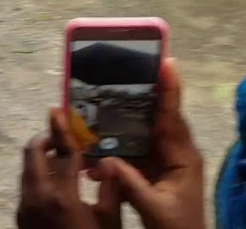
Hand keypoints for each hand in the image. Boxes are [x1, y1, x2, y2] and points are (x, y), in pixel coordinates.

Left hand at [17, 108, 121, 228]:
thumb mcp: (110, 221)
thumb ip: (110, 188)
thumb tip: (109, 162)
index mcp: (61, 196)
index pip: (61, 154)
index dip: (63, 131)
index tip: (58, 110)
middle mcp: (36, 197)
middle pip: (32, 154)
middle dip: (47, 141)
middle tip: (63, 138)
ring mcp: (24, 208)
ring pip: (27, 170)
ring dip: (42, 160)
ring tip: (64, 161)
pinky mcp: (21, 217)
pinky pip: (27, 188)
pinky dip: (40, 178)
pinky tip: (59, 185)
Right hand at [95, 59, 205, 228]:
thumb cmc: (175, 228)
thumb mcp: (154, 209)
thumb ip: (130, 183)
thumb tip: (105, 160)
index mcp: (183, 158)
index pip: (174, 117)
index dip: (170, 89)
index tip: (166, 62)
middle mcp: (174, 152)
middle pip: (155, 116)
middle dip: (138, 94)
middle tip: (120, 70)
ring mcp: (162, 160)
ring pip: (138, 131)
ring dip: (116, 122)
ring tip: (95, 104)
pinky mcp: (149, 170)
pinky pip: (128, 149)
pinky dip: (110, 147)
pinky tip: (91, 150)